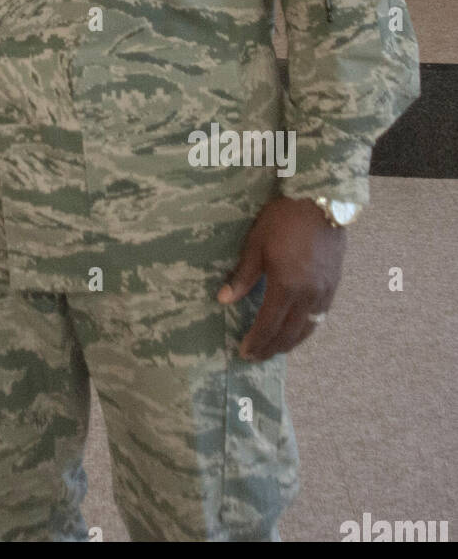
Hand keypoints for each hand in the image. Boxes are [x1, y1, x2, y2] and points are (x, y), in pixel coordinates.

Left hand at [217, 197, 345, 361]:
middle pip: (289, 333)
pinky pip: (320, 316)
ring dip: (290, 342)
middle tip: (257, 357)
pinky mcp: (334, 285)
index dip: (257, 341)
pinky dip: (306, 328)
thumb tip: (224, 300)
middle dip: (271, 348)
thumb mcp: (257, 244)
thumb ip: (243, 276)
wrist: (322, 201)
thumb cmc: (283, 218)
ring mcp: (325, 292)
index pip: (269, 324)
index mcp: (286, 286)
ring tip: (275, 349)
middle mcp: (308, 295)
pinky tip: (298, 329)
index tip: (245, 352)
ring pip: (308, 328)